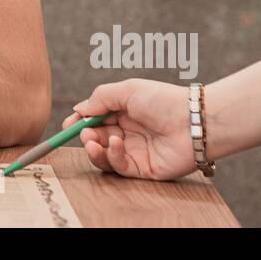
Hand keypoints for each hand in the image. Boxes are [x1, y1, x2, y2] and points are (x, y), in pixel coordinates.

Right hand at [66, 79, 197, 180]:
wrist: (192, 121)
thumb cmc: (163, 100)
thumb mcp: (127, 90)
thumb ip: (101, 98)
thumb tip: (80, 109)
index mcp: (124, 112)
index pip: (96, 119)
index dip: (80, 122)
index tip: (68, 124)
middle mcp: (128, 132)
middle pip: (97, 138)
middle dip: (85, 136)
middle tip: (83, 133)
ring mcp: (134, 151)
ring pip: (104, 155)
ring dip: (93, 149)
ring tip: (92, 141)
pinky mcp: (142, 168)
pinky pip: (119, 166)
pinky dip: (112, 156)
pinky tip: (117, 143)